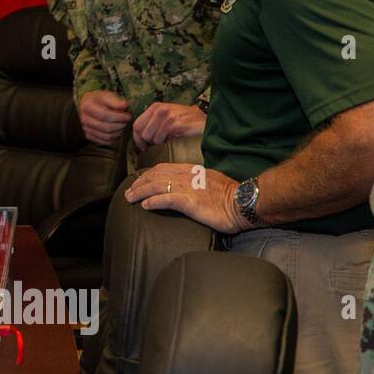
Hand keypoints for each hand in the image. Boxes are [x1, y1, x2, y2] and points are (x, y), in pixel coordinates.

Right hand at [79, 90, 131, 144]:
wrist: (88, 104)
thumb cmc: (99, 99)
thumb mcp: (106, 95)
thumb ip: (115, 101)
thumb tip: (124, 106)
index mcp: (87, 107)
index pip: (105, 116)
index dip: (119, 117)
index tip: (128, 116)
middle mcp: (84, 119)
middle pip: (106, 127)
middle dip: (120, 125)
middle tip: (127, 121)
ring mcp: (86, 129)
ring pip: (107, 136)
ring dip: (119, 132)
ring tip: (123, 125)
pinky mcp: (89, 136)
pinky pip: (105, 141)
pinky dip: (114, 138)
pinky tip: (117, 131)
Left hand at [124, 162, 245, 232]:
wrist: (244, 203)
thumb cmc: (231, 196)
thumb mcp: (210, 181)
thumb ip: (196, 180)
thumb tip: (184, 187)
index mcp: (192, 170)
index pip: (162, 168)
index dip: (147, 174)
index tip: (138, 181)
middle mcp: (187, 176)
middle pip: (155, 175)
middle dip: (139, 183)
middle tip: (128, 192)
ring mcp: (188, 188)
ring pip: (156, 185)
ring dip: (140, 192)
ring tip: (130, 198)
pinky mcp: (190, 202)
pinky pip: (166, 199)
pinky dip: (153, 201)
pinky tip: (145, 206)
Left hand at [132, 102, 206, 149]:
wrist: (205, 117)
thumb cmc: (184, 119)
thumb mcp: (166, 114)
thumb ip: (152, 122)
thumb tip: (139, 137)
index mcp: (155, 107)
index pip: (137, 125)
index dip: (137, 139)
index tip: (143, 146)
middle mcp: (160, 110)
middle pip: (143, 134)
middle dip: (149, 143)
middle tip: (159, 144)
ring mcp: (168, 118)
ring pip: (153, 139)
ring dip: (160, 143)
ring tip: (170, 138)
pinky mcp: (176, 126)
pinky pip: (163, 140)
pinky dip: (168, 143)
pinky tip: (176, 138)